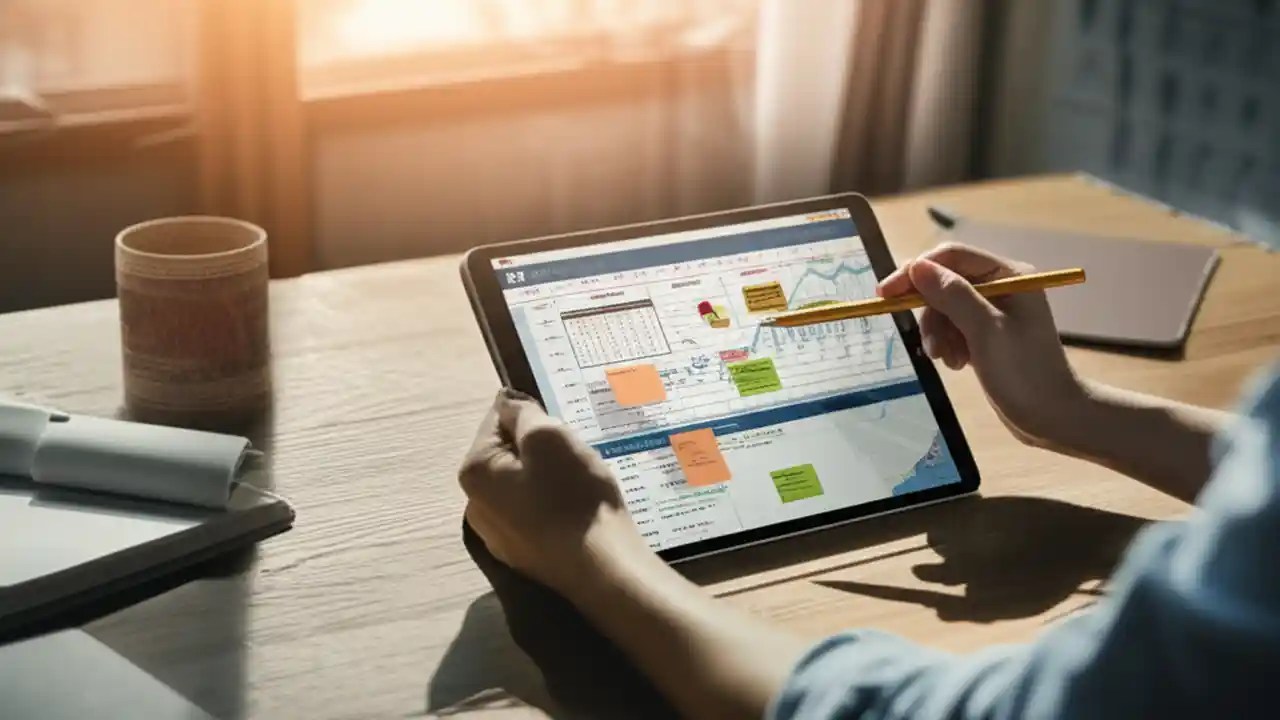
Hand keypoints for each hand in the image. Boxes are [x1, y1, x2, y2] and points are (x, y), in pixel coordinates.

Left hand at [458, 390, 646, 595]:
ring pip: (523, 484)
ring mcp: (498, 535)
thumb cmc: (574, 496)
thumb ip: (523, 413)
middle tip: (574, 456)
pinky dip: (555, 505)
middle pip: (509, 454)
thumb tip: (506, 402)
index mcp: (474, 472)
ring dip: (549, 476)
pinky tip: (578, 511)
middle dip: (541, 449)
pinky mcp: (523, 555)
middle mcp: (475, 505)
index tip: (561, 430)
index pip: (496, 420)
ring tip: (581, 483)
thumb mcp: (550, 437)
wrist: (603, 567)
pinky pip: (536, 513)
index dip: (532, 416)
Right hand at [878, 242, 1084, 446]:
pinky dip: (948, 344)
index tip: (886, 294)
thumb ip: (952, 295)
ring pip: (944, 308)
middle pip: (945, 283)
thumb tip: (917, 267)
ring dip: (938, 334)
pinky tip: (957, 364)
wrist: (1053, 416)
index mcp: (1008, 275)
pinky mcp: (986, 335)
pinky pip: (952, 328)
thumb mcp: (986, 331)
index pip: (951, 257)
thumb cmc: (1025, 372)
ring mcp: (994, 312)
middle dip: (930, 312)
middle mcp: (1001, 287)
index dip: (916, 271)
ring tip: (947, 360)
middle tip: (926, 343)